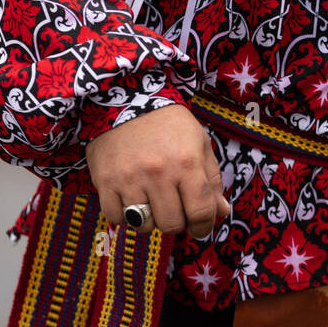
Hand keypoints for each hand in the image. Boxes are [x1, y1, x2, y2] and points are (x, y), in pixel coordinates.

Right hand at [85, 103, 230, 238]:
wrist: (128, 100)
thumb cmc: (170, 124)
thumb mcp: (199, 143)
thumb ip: (212, 180)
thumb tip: (222, 212)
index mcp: (187, 162)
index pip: (201, 212)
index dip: (204, 226)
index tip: (200, 226)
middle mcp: (159, 172)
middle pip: (172, 224)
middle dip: (177, 222)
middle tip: (175, 208)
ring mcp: (130, 178)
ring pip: (143, 225)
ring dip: (150, 219)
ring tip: (152, 200)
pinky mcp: (105, 181)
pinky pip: (116, 218)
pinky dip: (125, 214)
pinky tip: (131, 197)